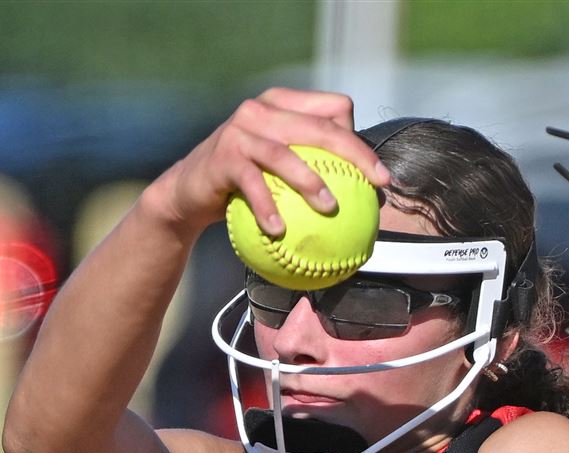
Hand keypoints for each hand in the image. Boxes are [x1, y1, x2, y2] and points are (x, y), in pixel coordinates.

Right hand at [149, 87, 391, 238]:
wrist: (190, 192)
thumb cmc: (246, 183)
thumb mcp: (280, 168)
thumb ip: (316, 169)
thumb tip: (370, 200)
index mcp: (284, 104)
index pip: (335, 108)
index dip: (360, 137)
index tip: (378, 176)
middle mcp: (262, 109)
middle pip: (320, 127)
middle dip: (355, 153)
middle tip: (376, 185)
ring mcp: (240, 130)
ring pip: (285, 154)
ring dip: (311, 183)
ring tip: (331, 209)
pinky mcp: (222, 157)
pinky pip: (252, 184)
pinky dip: (267, 208)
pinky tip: (280, 231)